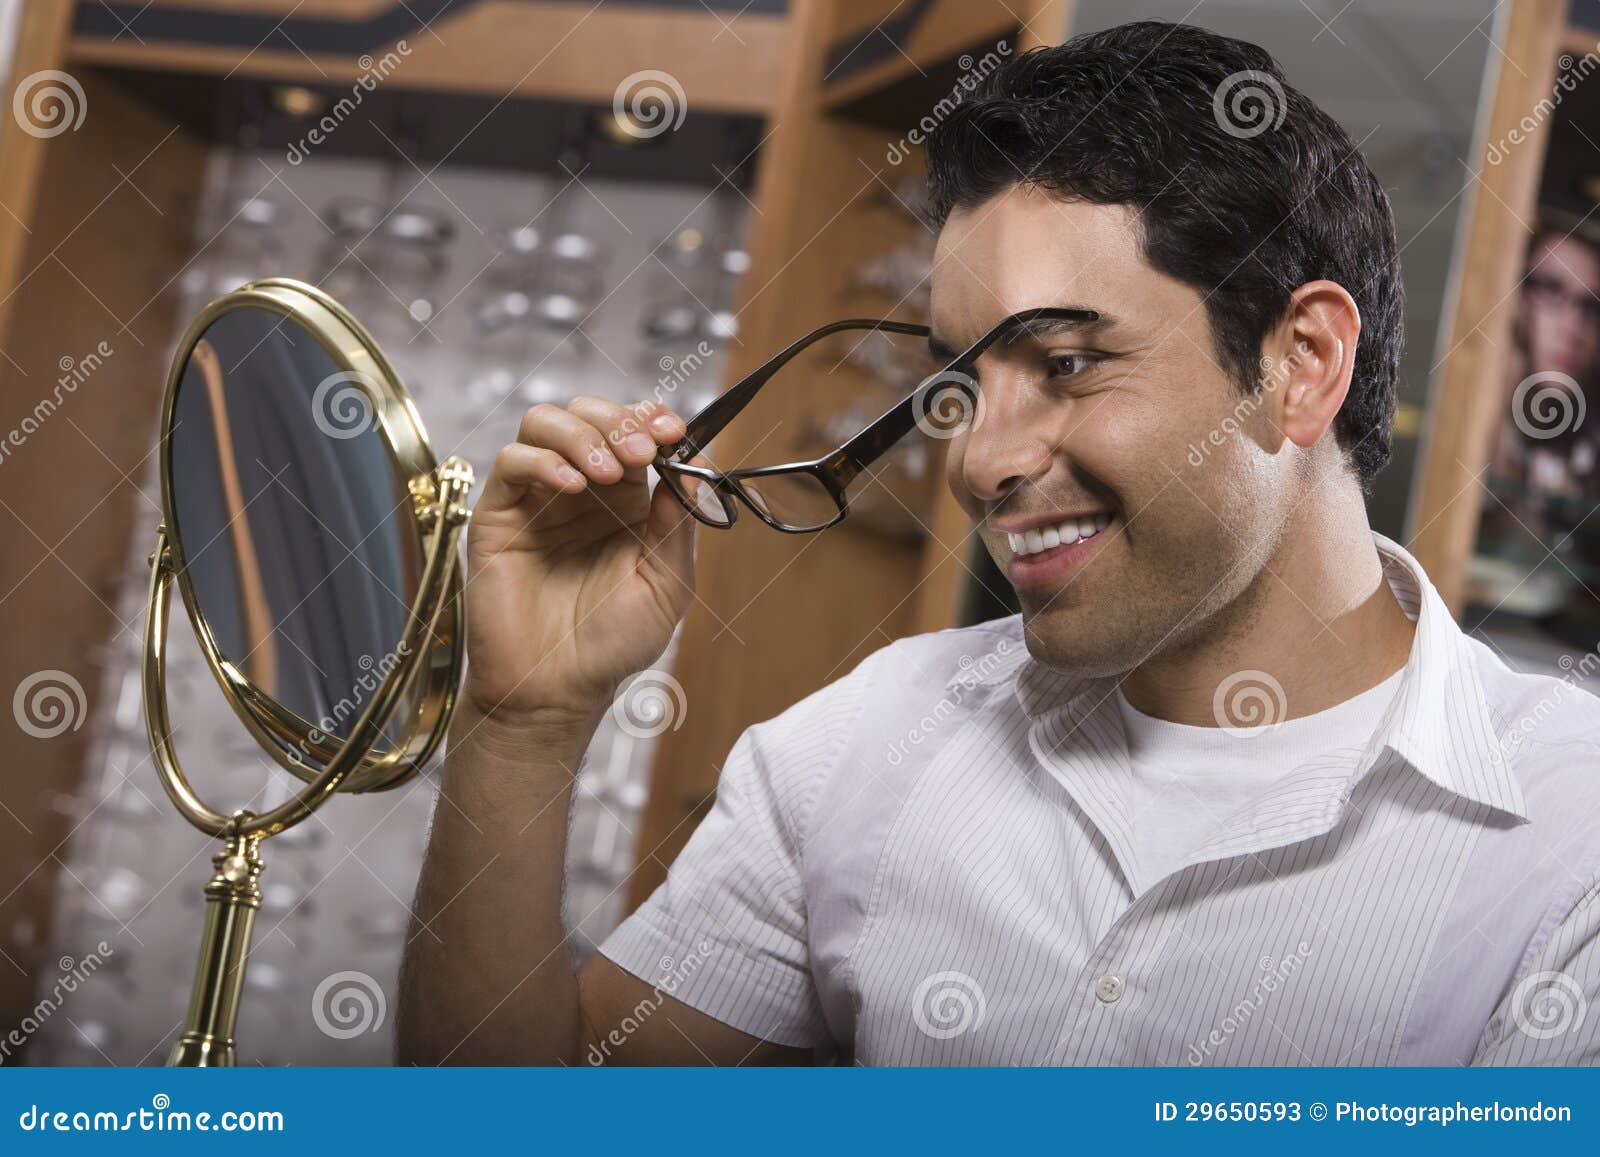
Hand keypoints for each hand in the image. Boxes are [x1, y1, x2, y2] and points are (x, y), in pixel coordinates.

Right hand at [461, 396, 697, 724]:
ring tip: (605, 473)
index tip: (672, 429)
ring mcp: (538, 499)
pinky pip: (511, 463)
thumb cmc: (611, 645)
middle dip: (618, 421)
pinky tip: (572, 487)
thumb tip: (695, 465)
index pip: (635, 432)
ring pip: (544, 423)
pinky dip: (543, 461)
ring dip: (580, 434)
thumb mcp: (666, 584)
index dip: (652, 419)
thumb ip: (679, 523)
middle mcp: (583, 491)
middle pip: (589, 414)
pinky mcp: (499, 516)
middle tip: (639, 453)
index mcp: (628, 500)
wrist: (556, 691)